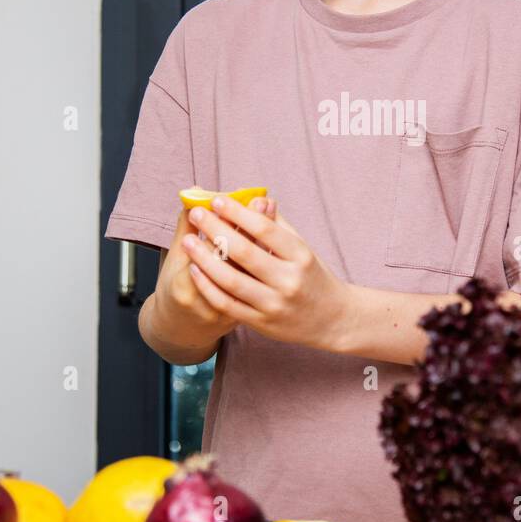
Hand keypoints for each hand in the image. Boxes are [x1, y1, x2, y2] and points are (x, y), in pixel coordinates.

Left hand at [180, 195, 350, 349]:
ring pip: (231, 280)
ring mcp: (274, 304)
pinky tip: (195, 270)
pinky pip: (228, 304)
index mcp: (301, 256)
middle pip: (245, 252)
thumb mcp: (303, 248)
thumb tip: (255, 197)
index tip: (217, 200)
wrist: (332, 319)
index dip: (239, 213)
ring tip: (187, 241)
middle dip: (216, 230)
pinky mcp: (262, 323)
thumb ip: (278, 225)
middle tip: (196, 213)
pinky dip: (208, 287)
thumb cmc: (313, 276)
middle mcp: (289, 280)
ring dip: (205, 259)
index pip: (265, 229)